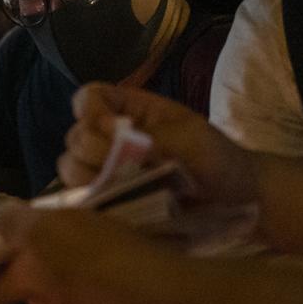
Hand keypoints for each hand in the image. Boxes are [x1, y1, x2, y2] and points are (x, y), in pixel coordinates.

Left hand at [0, 201, 140, 303]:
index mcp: (24, 288)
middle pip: (12, 280)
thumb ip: (10, 223)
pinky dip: (69, 247)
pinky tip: (80, 221)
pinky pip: (75, 265)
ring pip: (45, 270)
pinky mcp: (105, 287)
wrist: (157, 281)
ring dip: (39, 247)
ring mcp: (77, 296)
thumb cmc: (91, 255)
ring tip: (43, 214)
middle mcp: (46, 299)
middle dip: (3, 257)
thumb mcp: (41, 229)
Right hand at [60, 84, 256, 206]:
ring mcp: (104, 171)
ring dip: (91, 180)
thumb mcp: (189, 138)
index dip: (92, 112)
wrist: (233, 198)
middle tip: (129, 168)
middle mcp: (108, 138)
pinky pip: (80, 200)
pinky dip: (92, 203)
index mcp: (127, 110)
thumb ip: (149, 138)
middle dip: (95, 153)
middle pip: (74, 137)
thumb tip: (111, 147)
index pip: (88, 98)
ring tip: (125, 190)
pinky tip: (118, 205)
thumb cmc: (215, 158)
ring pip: (70, 170)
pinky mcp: (105, 201)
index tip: (116, 130)